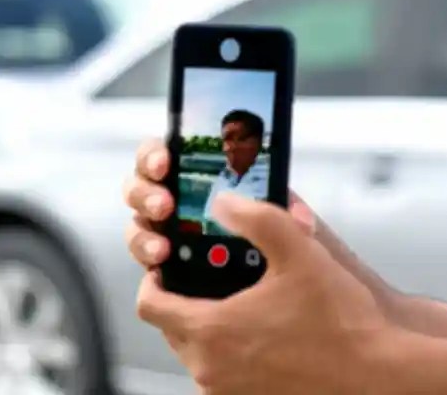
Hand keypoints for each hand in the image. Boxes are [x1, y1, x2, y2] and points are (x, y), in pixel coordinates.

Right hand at [122, 139, 316, 269]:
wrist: (305, 292)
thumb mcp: (304, 228)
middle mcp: (186, 204)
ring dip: (143, 236)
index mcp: (214, 178)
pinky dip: (150, 268)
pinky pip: (150, 267)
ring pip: (140, 228)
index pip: (172, 154)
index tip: (166, 163)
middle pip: (144, 188)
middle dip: (146, 193)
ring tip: (161, 250)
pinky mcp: (172, 274)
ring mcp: (175, 238)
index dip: (158, 154)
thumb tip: (297, 217)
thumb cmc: (303, 251)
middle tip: (164, 206)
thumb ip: (297, 218)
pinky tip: (160, 275)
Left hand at [135, 192, 400, 393]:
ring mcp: (228, 392)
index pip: (150, 304)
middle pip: (173, 330)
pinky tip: (266, 335)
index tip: (167, 267)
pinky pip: (224, 376)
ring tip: (244, 305)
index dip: (153, 280)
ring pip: (198, 355)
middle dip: (185, 301)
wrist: (377, 376)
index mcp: (212, 330)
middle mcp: (211, 370)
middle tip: (210, 279)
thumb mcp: (301, 252)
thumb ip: (257, 218)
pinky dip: (232, 355)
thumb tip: (224, 202)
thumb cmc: (342, 322)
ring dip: (210, 330)